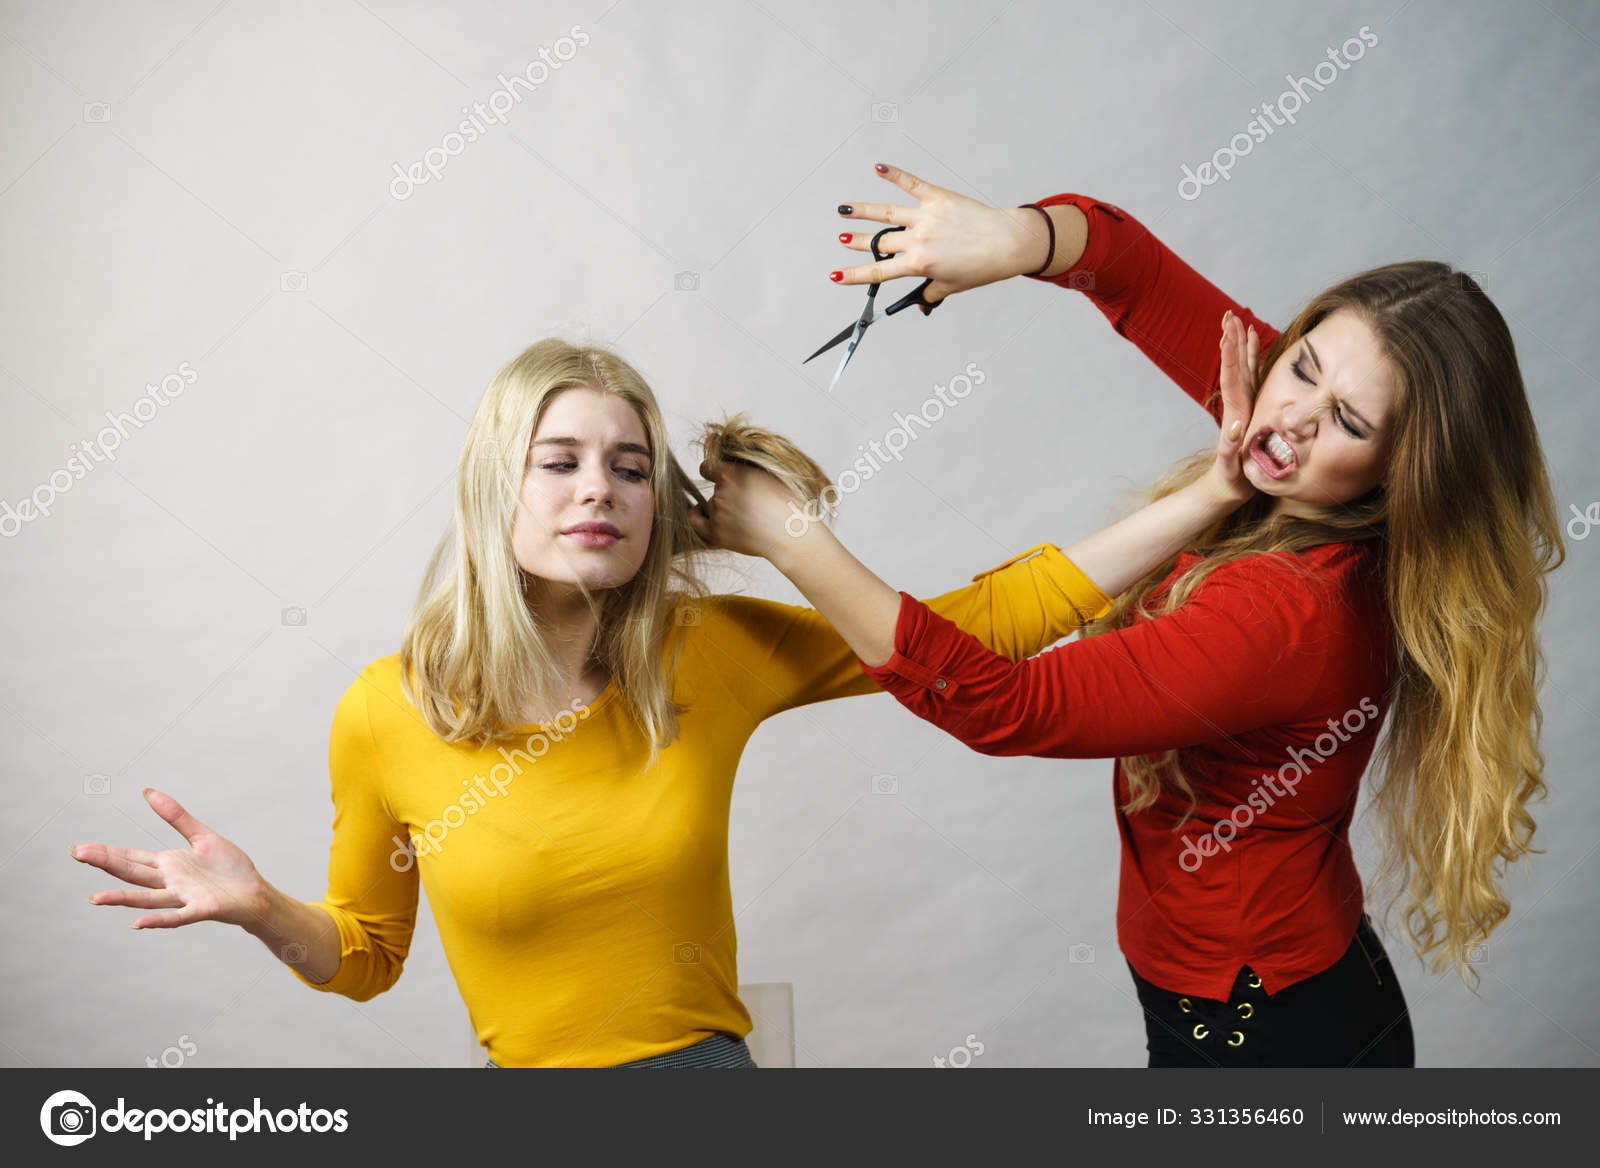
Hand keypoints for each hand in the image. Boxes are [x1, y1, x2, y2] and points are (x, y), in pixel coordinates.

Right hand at [71, 788, 270, 929]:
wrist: (255, 891)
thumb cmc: (228, 867)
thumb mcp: (202, 836)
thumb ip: (177, 817)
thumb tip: (149, 792)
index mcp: (168, 864)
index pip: (131, 858)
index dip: (106, 853)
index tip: (79, 849)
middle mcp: (169, 882)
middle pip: (132, 873)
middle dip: (106, 864)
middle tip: (78, 855)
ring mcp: (183, 897)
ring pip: (147, 899)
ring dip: (122, 899)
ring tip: (96, 898)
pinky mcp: (201, 909)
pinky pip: (176, 917)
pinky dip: (158, 920)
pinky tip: (137, 924)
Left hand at [687, 456, 816, 561]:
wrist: (791, 534)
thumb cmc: (787, 505)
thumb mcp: (769, 474)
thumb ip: (746, 470)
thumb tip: (734, 469)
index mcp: (733, 473)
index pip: (709, 467)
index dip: (714, 471)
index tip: (718, 474)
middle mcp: (721, 491)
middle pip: (716, 489)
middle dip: (729, 493)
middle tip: (747, 503)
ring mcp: (717, 513)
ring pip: (711, 505)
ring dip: (722, 508)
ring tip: (743, 516)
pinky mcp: (716, 533)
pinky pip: (695, 521)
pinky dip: (697, 515)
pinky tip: (702, 513)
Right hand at [833, 163, 1049, 306]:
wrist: (1007, 243)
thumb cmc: (982, 267)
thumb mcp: (953, 286)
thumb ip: (932, 294)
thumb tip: (922, 304)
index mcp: (919, 264)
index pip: (879, 272)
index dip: (855, 275)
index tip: (836, 276)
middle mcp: (917, 240)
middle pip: (879, 241)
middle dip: (858, 242)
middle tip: (844, 240)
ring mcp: (926, 217)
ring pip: (886, 213)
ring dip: (863, 211)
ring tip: (845, 210)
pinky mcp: (937, 197)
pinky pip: (911, 184)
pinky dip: (894, 174)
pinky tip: (878, 167)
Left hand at [1202, 310, 1262, 506]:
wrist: (1228, 487)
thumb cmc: (1232, 479)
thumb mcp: (1231, 466)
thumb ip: (1231, 448)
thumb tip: (1234, 427)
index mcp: (1236, 412)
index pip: (1232, 379)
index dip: (1231, 357)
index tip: (1228, 334)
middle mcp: (1238, 404)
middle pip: (1236, 367)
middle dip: (1233, 341)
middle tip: (1229, 316)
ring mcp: (1244, 405)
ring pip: (1245, 369)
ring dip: (1243, 346)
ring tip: (1242, 323)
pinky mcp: (1251, 408)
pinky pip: (1254, 379)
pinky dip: (1254, 361)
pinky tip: (1255, 346)